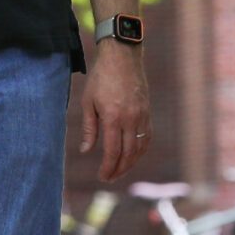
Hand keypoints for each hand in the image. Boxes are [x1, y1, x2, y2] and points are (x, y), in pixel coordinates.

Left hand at [79, 41, 149, 182]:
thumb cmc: (101, 77)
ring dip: (131, 163)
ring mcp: (142, 115)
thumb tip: (86, 151)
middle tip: (110, 178)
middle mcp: (131, 119)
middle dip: (119, 169)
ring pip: (140, 147)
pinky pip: (147, 136)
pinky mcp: (148, 111)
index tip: (102, 177)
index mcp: (113, 117)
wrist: (122, 56)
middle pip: (128, 154)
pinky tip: (133, 155)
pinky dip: (141, 149)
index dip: (108, 168)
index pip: (112, 152)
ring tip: (120, 170)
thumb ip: (89, 129)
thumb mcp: (88, 102)